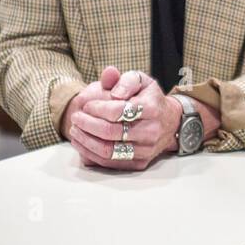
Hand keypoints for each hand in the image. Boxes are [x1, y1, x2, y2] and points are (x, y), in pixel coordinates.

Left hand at [65, 68, 181, 170]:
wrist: (170, 122)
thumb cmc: (150, 99)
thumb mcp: (141, 81)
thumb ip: (125, 80)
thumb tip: (113, 88)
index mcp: (152, 108)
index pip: (117, 111)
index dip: (97, 108)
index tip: (86, 105)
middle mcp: (151, 131)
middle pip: (111, 132)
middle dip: (87, 125)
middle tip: (75, 118)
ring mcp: (146, 150)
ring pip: (109, 151)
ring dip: (86, 142)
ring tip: (75, 131)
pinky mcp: (140, 163)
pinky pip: (110, 163)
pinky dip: (91, 154)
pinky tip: (82, 143)